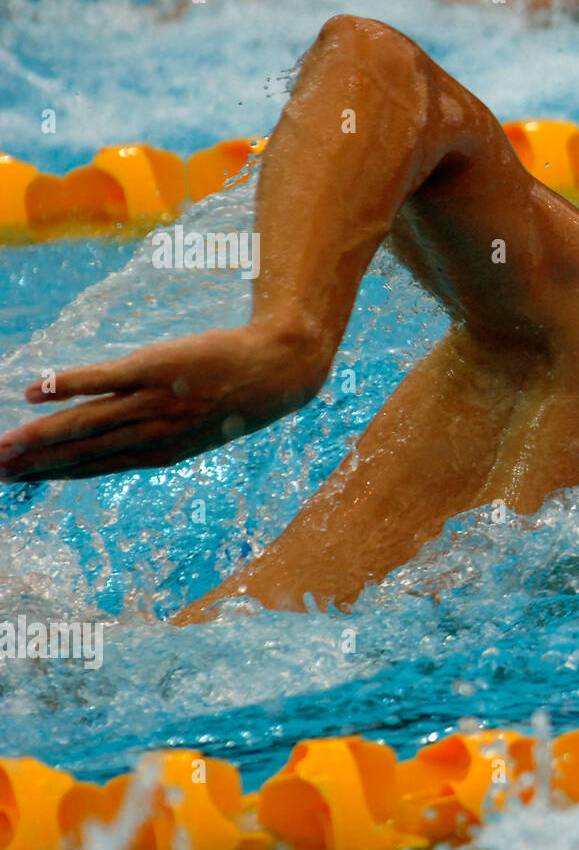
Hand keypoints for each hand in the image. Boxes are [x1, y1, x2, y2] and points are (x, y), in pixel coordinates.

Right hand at [0, 321, 327, 480]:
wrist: (279, 368)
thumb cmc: (240, 395)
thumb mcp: (200, 428)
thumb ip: (159, 436)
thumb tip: (121, 439)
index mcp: (163, 452)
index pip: (97, 467)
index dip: (55, 475)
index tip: (17, 481)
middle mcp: (154, 433)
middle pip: (84, 451)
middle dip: (36, 464)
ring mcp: (154, 402)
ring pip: (86, 423)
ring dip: (40, 436)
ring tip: (3, 446)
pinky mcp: (157, 368)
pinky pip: (104, 379)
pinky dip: (67, 386)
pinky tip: (33, 393)